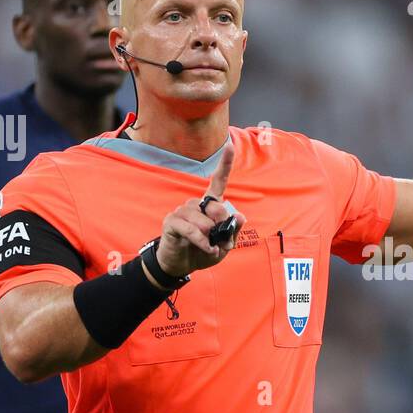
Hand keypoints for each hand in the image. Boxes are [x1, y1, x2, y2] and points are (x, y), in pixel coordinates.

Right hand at [154, 146, 245, 278]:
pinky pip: (191, 229)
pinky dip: (201, 241)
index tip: (230, 146)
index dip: (225, 164)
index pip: (218, 182)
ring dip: (210, 237)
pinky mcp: (172, 221)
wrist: (181, 265)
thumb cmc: (202, 252)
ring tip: (211, 248)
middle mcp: (196, 204)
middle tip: (222, 242)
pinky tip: (206, 248)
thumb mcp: (224, 245)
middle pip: (216, 206)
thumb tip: (240, 216)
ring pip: (203, 220)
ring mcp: (182, 211)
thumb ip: (232, 232)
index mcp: (209, 206)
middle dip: (223, 225)